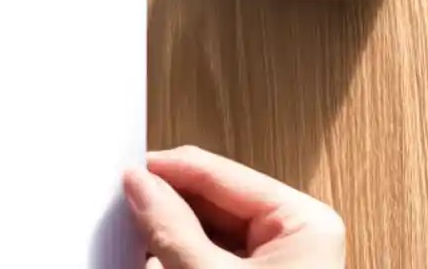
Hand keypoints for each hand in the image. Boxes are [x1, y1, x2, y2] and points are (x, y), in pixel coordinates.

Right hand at [123, 146, 344, 267]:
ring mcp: (276, 261)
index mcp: (305, 221)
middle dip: (165, 204)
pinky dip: (176, 254)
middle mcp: (294, 235)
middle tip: (123, 204)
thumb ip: (173, 229)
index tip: (126, 172)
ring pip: (204, 229)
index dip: (167, 169)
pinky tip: (151, 255)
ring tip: (132, 232)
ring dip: (166, 231)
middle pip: (210, 200)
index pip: (220, 173)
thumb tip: (141, 185)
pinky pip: (207, 255)